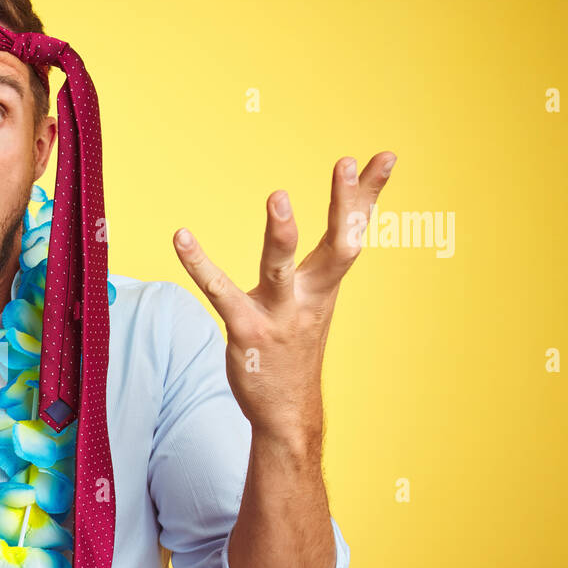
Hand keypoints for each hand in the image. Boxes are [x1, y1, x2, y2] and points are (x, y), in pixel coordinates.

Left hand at [172, 152, 395, 447]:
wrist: (287, 411)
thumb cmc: (297, 345)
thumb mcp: (318, 299)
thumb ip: (321, 262)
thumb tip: (338, 227)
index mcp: (327, 285)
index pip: (355, 230)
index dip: (369, 194)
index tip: (386, 156)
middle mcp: (311, 296)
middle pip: (337, 246)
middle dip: (343, 205)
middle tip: (344, 164)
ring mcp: (279, 315)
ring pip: (282, 269)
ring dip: (282, 233)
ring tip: (279, 197)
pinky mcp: (246, 331)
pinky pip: (220, 291)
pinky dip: (198, 263)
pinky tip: (181, 237)